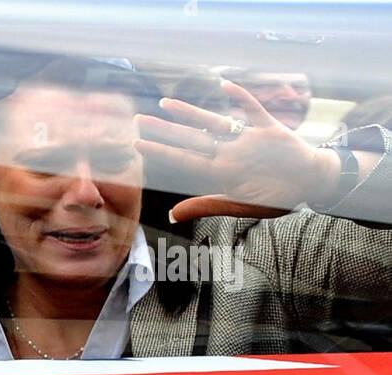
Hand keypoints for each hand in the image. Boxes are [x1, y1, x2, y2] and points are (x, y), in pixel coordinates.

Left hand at [134, 79, 335, 221]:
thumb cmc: (276, 198)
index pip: (183, 158)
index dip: (160, 150)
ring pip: (214, 122)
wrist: (311, 183)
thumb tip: (172, 215)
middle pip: (190, 138)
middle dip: (164, 129)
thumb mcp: (239, 205)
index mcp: (220, 172)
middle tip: (138, 119)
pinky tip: (225, 85)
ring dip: (191, 112)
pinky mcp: (269, 129)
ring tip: (167, 103)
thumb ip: (206, 205)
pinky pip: (253, 110)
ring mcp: (247, 140)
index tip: (136, 143)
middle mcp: (229, 153)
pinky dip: (242, 98)